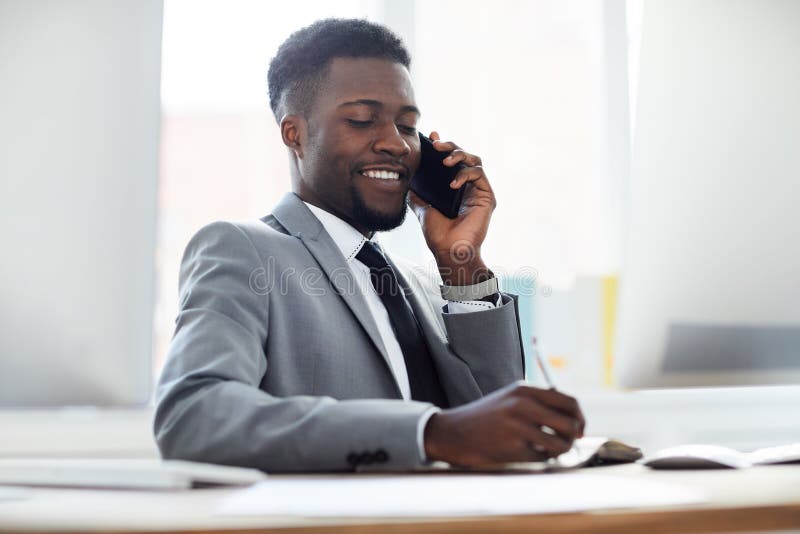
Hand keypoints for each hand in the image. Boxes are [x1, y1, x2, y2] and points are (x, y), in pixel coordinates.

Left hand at [408, 131, 495, 285]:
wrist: (449, 250)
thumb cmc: (438, 234)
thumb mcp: (423, 207)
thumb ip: (418, 193)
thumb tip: (407, 179)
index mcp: (456, 187)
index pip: (452, 161)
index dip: (444, 147)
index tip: (432, 137)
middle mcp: (469, 187)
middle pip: (465, 156)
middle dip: (451, 146)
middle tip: (437, 144)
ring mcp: (479, 191)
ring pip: (475, 161)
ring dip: (460, 155)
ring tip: (445, 160)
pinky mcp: (487, 197)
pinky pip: (479, 175)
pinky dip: (466, 174)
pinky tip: (453, 183)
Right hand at [423, 382, 585, 465]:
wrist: (452, 432)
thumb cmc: (485, 418)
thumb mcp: (510, 399)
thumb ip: (538, 402)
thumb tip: (574, 416)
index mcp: (524, 390)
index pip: (568, 401)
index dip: (579, 417)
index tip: (579, 428)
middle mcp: (522, 405)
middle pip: (569, 423)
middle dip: (574, 437)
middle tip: (567, 443)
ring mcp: (516, 426)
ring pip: (560, 444)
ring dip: (559, 451)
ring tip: (548, 451)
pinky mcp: (511, 448)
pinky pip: (541, 458)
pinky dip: (540, 459)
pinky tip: (528, 454)